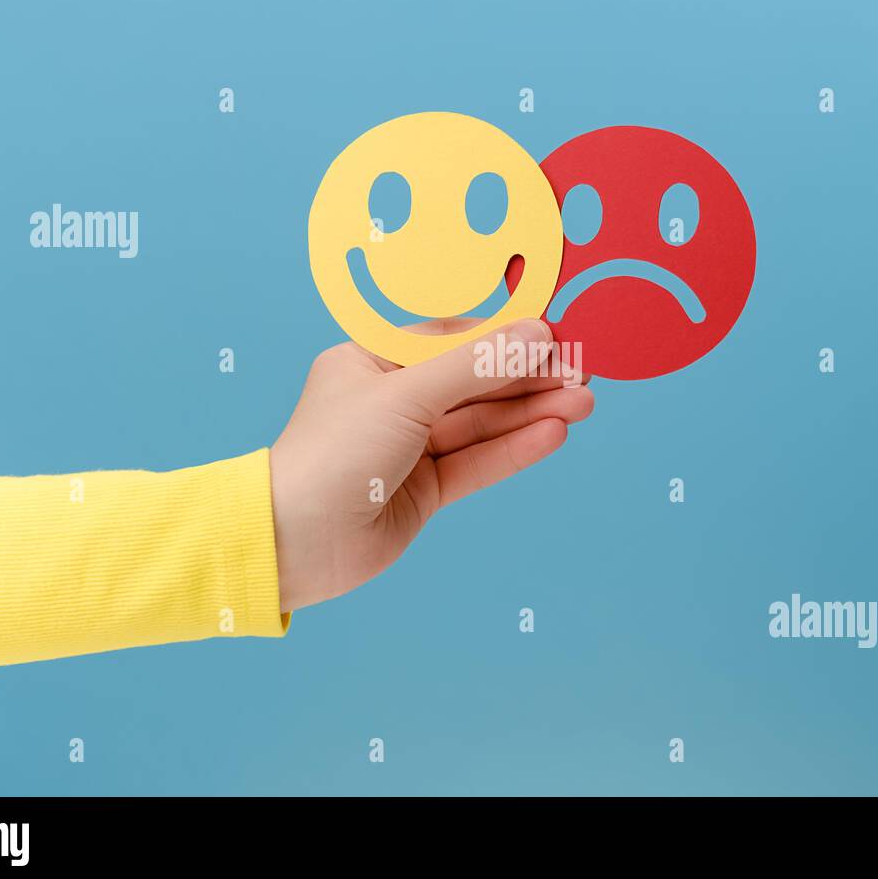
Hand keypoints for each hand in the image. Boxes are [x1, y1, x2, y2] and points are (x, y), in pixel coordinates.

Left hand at [269, 318, 593, 611]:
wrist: (294, 542)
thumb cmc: (331, 454)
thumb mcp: (405, 397)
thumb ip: (474, 367)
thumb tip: (535, 335)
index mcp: (372, 360)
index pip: (452, 338)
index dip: (504, 337)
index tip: (556, 336)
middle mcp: (392, 399)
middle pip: (474, 380)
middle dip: (528, 377)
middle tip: (583, 372)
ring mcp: (409, 446)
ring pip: (482, 422)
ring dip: (532, 412)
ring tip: (583, 402)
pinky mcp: (424, 489)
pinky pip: (477, 461)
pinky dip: (515, 448)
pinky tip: (553, 433)